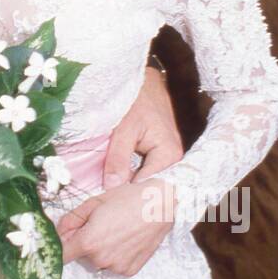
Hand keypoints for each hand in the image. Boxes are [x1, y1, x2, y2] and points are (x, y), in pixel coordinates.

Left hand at [57, 177, 175, 275]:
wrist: (161, 205)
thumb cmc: (127, 199)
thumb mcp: (94, 202)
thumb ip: (71, 219)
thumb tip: (57, 232)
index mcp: (88, 242)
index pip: (62, 256)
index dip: (60, 246)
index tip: (64, 240)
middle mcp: (101, 259)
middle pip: (81, 257)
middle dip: (84, 243)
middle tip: (99, 225)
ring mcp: (117, 267)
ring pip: (98, 261)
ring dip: (101, 250)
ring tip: (116, 231)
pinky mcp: (130, 270)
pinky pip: (114, 265)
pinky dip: (116, 255)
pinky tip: (126, 240)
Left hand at [102, 66, 181, 188]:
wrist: (142, 77)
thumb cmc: (135, 98)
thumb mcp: (123, 128)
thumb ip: (119, 158)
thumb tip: (112, 187)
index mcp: (169, 154)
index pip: (149, 186)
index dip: (127, 194)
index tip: (108, 201)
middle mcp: (173, 158)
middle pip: (148, 182)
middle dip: (128, 190)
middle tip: (104, 198)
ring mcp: (166, 154)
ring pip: (144, 175)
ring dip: (128, 180)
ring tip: (107, 191)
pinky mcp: (157, 150)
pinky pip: (144, 166)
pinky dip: (130, 171)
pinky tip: (115, 177)